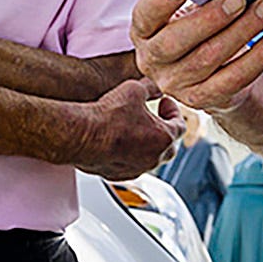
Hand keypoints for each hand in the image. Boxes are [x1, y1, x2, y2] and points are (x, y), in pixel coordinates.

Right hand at [71, 78, 185, 179]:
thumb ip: (151, 87)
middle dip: (165, 129)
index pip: (181, 125)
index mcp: (164, 138)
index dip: (174, 110)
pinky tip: (121, 142)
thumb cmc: (108, 115)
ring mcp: (136, 169)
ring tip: (137, 128)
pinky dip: (131, 154)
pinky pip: (132, 165)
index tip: (165, 102)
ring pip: (150, 158)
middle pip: (169, 146)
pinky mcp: (118, 175)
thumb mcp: (135, 89)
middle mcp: (154, 158)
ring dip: (148, 143)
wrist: (82, 135)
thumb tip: (156, 85)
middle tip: (157, 117)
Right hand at [131, 0, 262, 112]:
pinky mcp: (201, 100)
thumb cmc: (200, 24)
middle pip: (176, 41)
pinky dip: (257, 58)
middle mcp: (151, 60)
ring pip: (208, 59)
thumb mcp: (190, 9)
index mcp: (143, 30)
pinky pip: (232, 80)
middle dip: (210, 18)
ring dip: (242, 31)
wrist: (212, 69)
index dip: (162, 0)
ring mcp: (174, 84)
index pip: (146, 14)